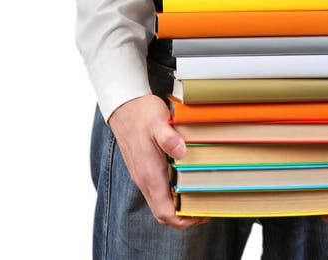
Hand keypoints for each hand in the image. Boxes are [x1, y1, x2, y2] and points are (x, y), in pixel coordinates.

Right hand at [108, 94, 209, 228]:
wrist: (123, 106)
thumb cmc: (141, 114)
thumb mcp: (158, 122)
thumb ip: (170, 138)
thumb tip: (182, 152)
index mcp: (150, 175)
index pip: (165, 213)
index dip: (184, 220)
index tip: (202, 214)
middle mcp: (145, 180)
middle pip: (163, 213)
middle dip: (183, 217)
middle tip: (204, 207)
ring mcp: (143, 175)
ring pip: (159, 202)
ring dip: (177, 205)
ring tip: (198, 195)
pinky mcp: (143, 168)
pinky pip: (157, 190)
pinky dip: (171, 194)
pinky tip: (183, 180)